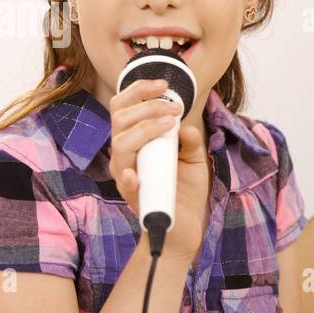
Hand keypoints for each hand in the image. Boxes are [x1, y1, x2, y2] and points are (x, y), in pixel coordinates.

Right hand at [109, 78, 210, 261]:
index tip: (163, 84)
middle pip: (120, 120)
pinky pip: (126, 184)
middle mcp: (126, 157)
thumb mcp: (193, 160)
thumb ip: (190, 141)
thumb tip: (186, 128)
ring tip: (170, 124)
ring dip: (145, 129)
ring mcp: (128, 177)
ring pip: (121, 145)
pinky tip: (136, 171)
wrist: (185, 228)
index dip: (138, 91)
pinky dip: (129, 176)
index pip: (124, 109)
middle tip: (175, 107)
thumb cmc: (183, 192)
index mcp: (135, 143)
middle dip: (147, 106)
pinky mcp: (136, 198)